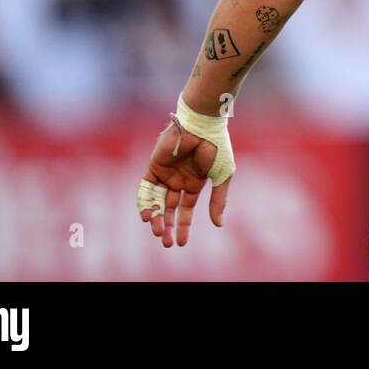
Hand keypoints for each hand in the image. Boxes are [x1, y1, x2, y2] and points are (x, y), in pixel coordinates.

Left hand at [136, 114, 230, 247]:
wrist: (203, 125)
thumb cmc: (217, 148)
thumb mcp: (222, 177)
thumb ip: (219, 200)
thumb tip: (218, 225)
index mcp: (195, 183)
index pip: (186, 209)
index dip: (184, 226)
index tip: (182, 243)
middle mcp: (179, 180)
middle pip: (169, 209)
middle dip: (168, 226)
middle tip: (167, 243)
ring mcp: (166, 174)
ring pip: (156, 201)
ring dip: (156, 218)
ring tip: (158, 231)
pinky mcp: (154, 167)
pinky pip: (146, 188)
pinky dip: (145, 202)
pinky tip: (148, 215)